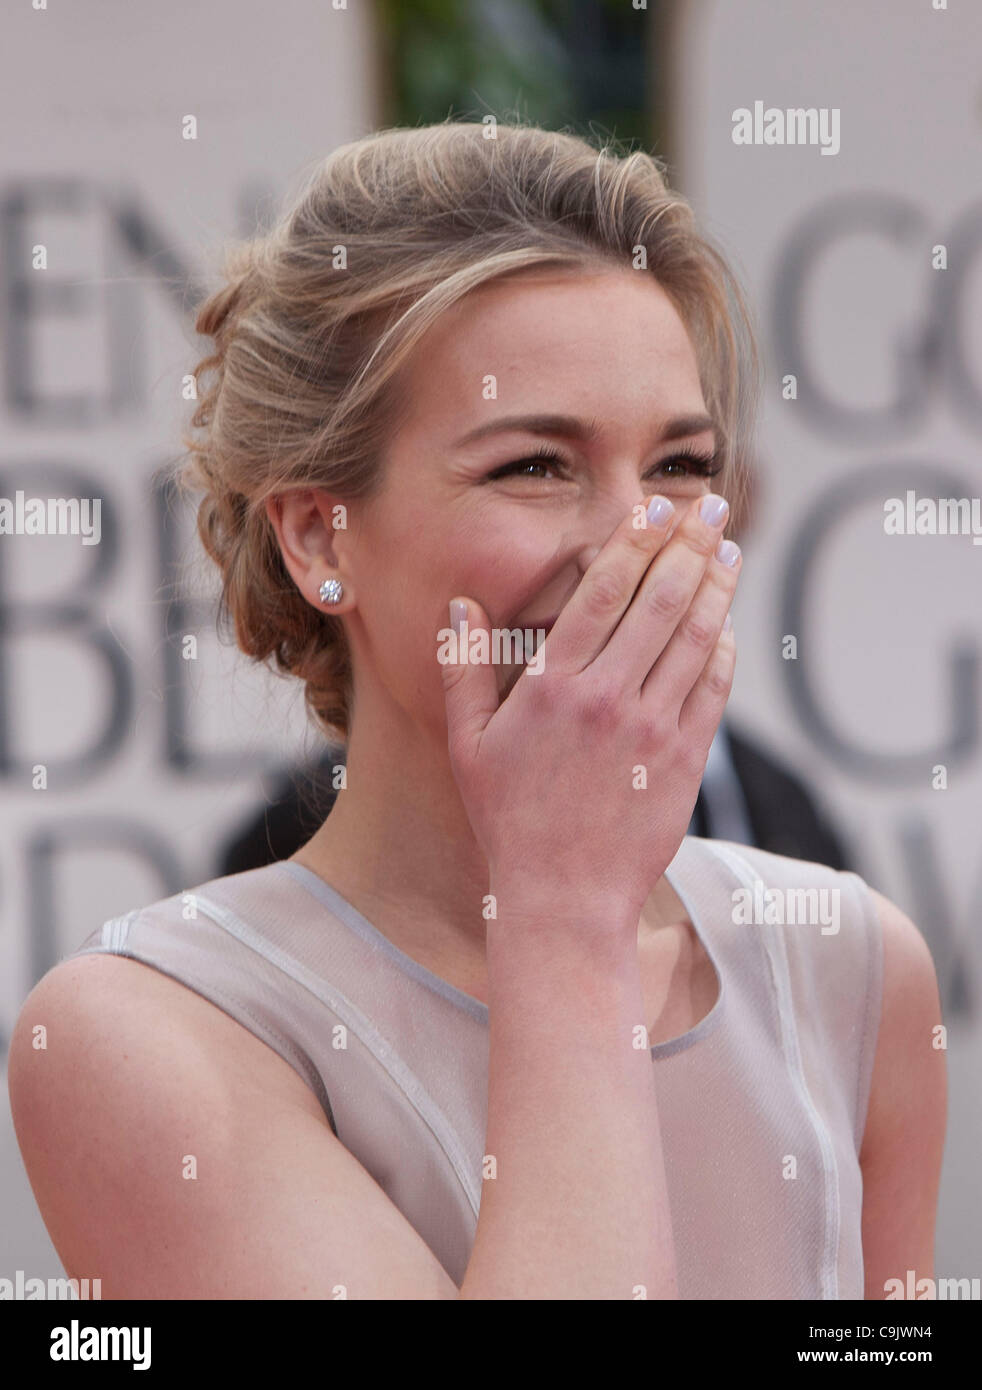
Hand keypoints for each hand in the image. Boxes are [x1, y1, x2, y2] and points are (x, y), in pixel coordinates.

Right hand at [441, 493, 738, 933]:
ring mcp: (652, 729)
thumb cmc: (507, 821)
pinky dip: (724, 651)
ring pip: (695, 639)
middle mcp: (608, 698)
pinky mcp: (685, 761)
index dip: (634, 541)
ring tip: (729, 550)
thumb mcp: (468, 744)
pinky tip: (727, 625)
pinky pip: (713, 691)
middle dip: (689, 546)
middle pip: (660, 602)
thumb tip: (461, 603)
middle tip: (710, 507)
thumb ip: (463, 668)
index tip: (654, 506)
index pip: (604, 593)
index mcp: (553, 687)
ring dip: (717, 588)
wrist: (563, 899)